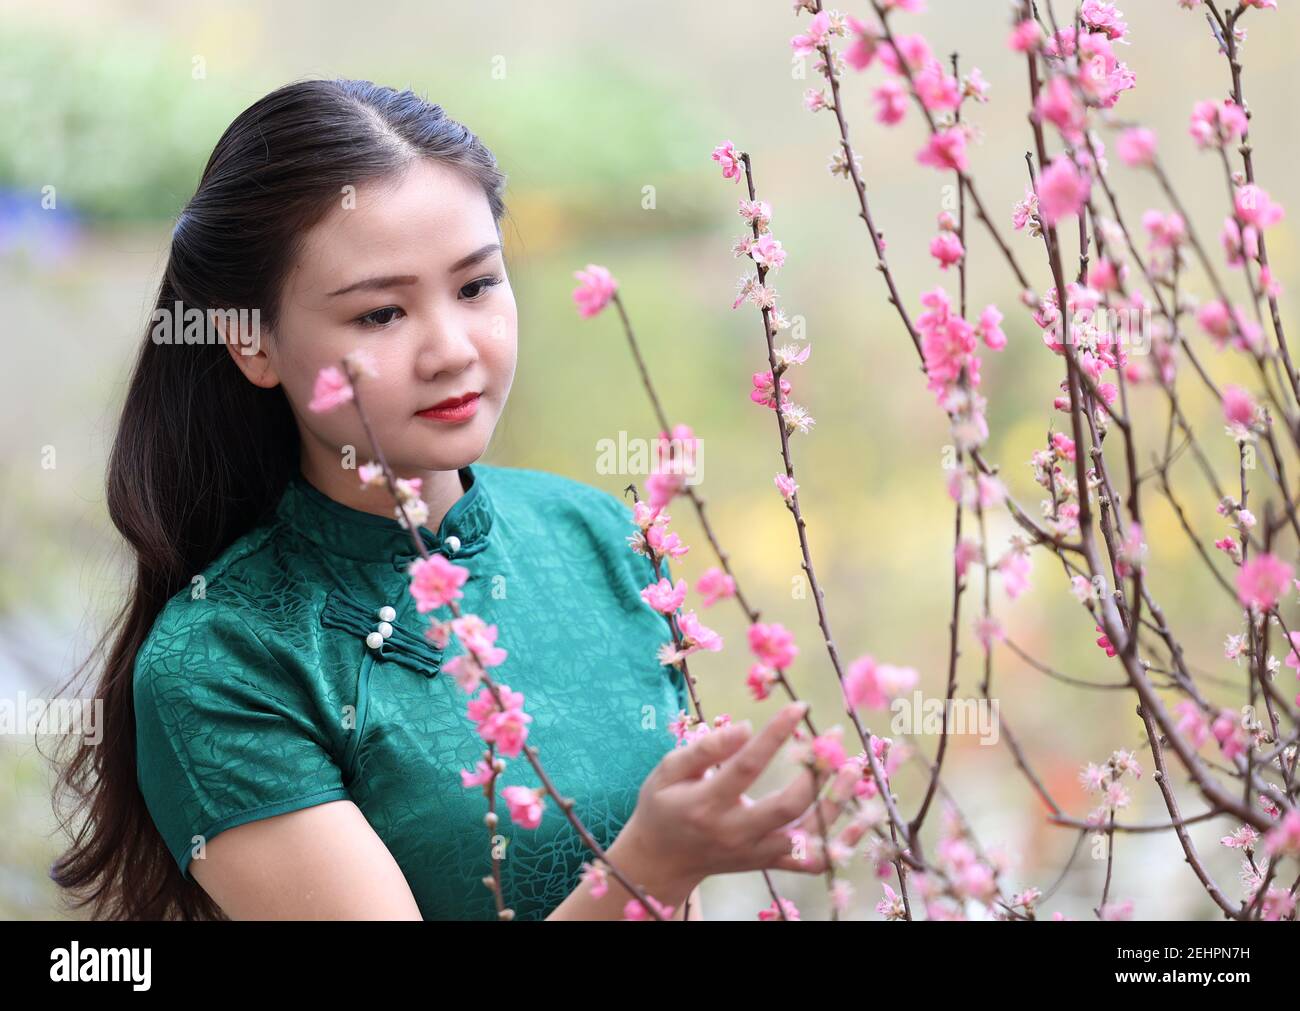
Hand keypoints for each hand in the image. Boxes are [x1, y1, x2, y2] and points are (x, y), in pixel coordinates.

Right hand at [611, 701, 865, 898]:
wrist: (661, 861)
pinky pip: (813, 861)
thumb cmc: (663, 806)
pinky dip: (842, 842)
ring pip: (808, 837)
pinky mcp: (769, 864)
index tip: (799, 707)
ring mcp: (756, 853)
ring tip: (855, 769)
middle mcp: (736, 833)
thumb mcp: (667, 772)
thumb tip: (745, 727)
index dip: (775, 735)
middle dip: (816, 771)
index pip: (747, 766)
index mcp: (707, 804)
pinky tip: (861, 815)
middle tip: (833, 737)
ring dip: (838, 804)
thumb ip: (703, 750)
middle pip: (788, 806)